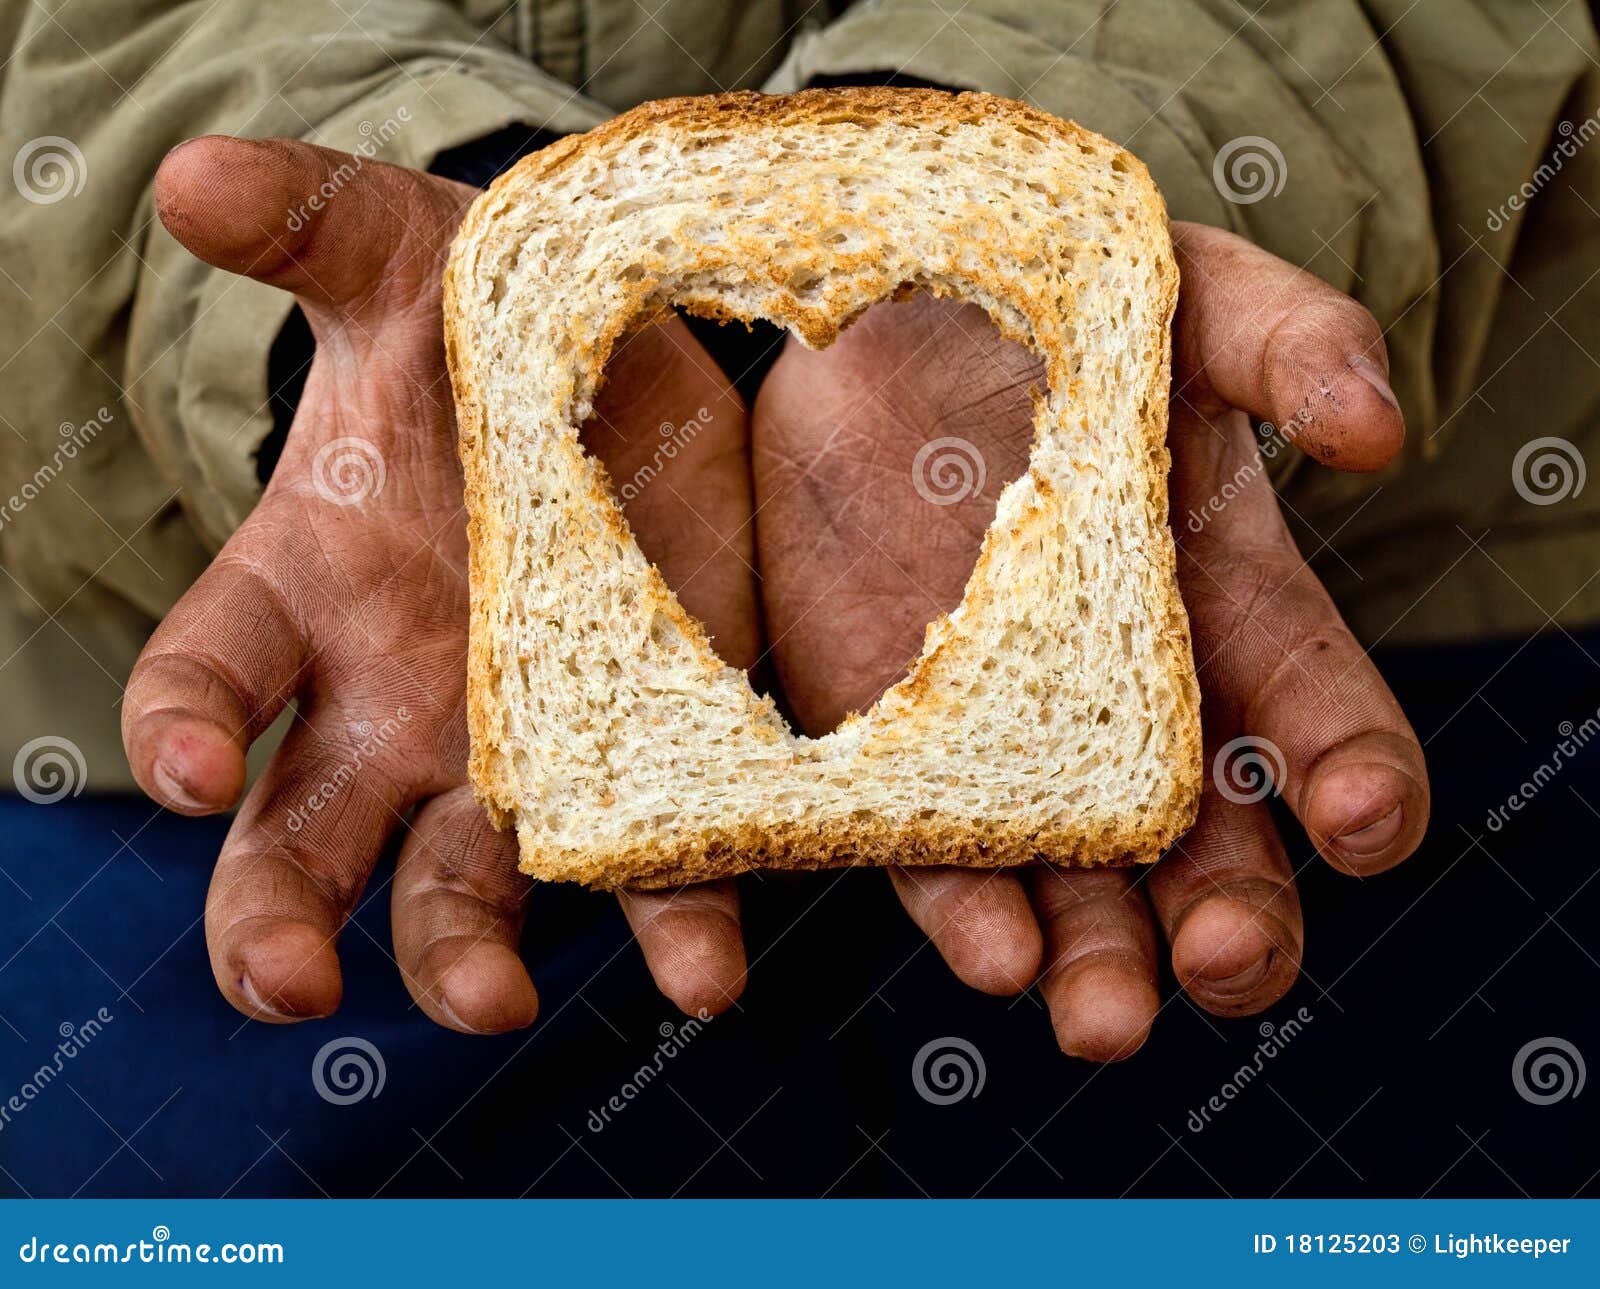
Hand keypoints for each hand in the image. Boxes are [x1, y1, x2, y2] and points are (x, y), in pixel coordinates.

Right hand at [122, 138, 759, 1027]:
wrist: (631, 373)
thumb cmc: (486, 331)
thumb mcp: (407, 260)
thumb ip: (312, 226)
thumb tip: (189, 175)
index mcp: (307, 592)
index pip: (207, 673)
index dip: (177, 722)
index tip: (181, 766)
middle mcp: (386, 705)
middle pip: (297, 841)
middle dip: (278, 919)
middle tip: (293, 983)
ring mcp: (511, 754)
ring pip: (460, 889)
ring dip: (465, 955)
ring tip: (501, 1002)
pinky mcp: (639, 763)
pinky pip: (643, 863)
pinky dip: (666, 919)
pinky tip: (698, 962)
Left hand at [750, 221, 1429, 1059]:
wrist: (877, 323)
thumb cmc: (1057, 306)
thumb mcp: (1187, 298)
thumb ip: (1292, 343)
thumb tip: (1380, 433)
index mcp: (1227, 608)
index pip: (1319, 715)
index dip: (1358, 773)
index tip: (1363, 817)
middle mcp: (1134, 704)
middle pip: (1212, 850)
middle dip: (1233, 918)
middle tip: (1227, 964)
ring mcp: (1013, 738)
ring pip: (1081, 886)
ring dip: (1102, 960)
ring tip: (1107, 1018)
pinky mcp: (896, 746)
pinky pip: (935, 847)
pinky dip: (963, 906)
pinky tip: (990, 954)